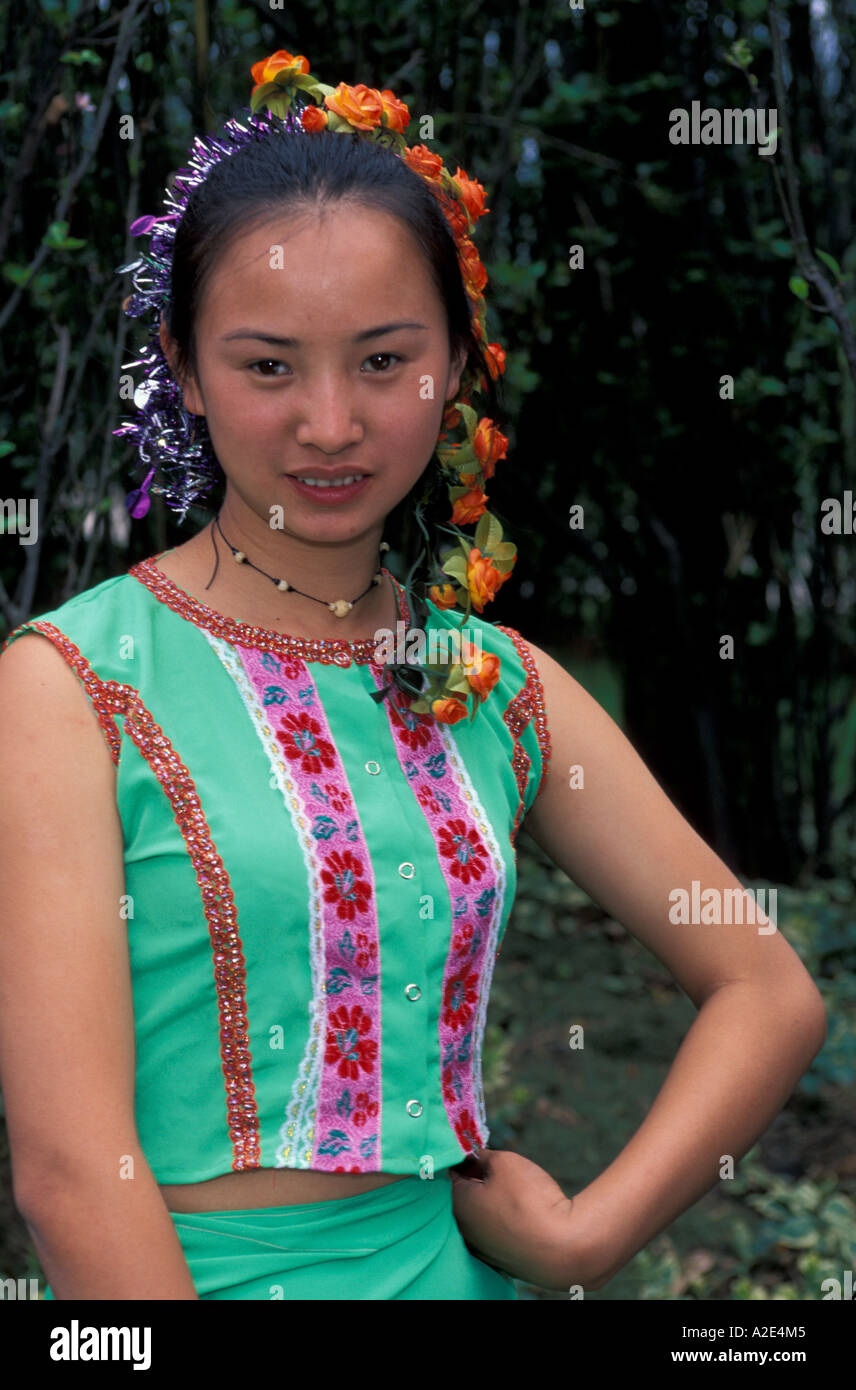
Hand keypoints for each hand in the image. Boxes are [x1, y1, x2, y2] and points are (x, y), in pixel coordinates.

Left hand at [450, 1147, 604, 1291]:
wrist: (563, 1248)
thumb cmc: (529, 1199)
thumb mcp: (504, 1162)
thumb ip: (483, 1156)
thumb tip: (473, 1157)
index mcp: (458, 1204)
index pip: (452, 1173)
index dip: (464, 1158)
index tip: (476, 1150)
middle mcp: (464, 1231)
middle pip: (465, 1197)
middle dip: (477, 1180)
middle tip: (495, 1167)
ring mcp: (483, 1250)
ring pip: (481, 1217)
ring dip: (490, 1202)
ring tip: (513, 1190)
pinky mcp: (502, 1262)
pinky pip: (496, 1234)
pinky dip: (504, 1222)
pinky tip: (521, 1214)